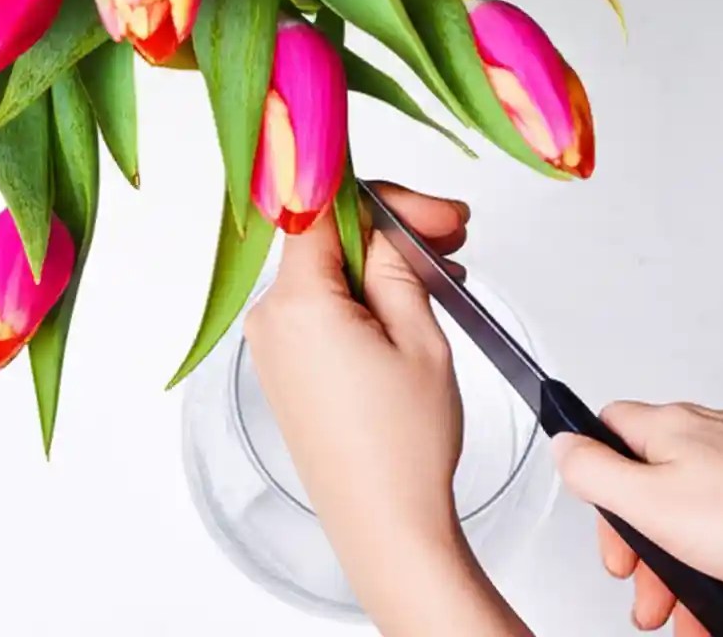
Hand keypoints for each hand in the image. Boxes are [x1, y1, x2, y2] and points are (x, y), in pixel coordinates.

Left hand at [246, 181, 528, 635]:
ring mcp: (272, 346)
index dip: (386, 199)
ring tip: (443, 275)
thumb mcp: (418, 335)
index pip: (325, 208)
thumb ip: (397, 263)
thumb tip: (387, 220)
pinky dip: (362, 296)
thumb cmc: (402, 445)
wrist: (382, 522)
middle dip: (389, 229)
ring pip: (326, 274)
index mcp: (296, 303)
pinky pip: (320, 309)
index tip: (437, 212)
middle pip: (324, 239)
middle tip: (453, 234)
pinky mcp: (284, 368)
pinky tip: (408, 302)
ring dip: (380, 263)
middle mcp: (269, 319)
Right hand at [553, 403, 722, 634]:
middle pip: (648, 484)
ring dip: (679, 569)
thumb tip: (562, 445)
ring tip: (683, 611)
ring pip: (692, 516)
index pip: (606, 429)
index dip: (595, 478)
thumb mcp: (648, 502)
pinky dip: (722, 569)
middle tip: (642, 582)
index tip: (607, 526)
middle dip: (641, 544)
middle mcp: (708, 438)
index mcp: (668, 427)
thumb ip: (592, 470)